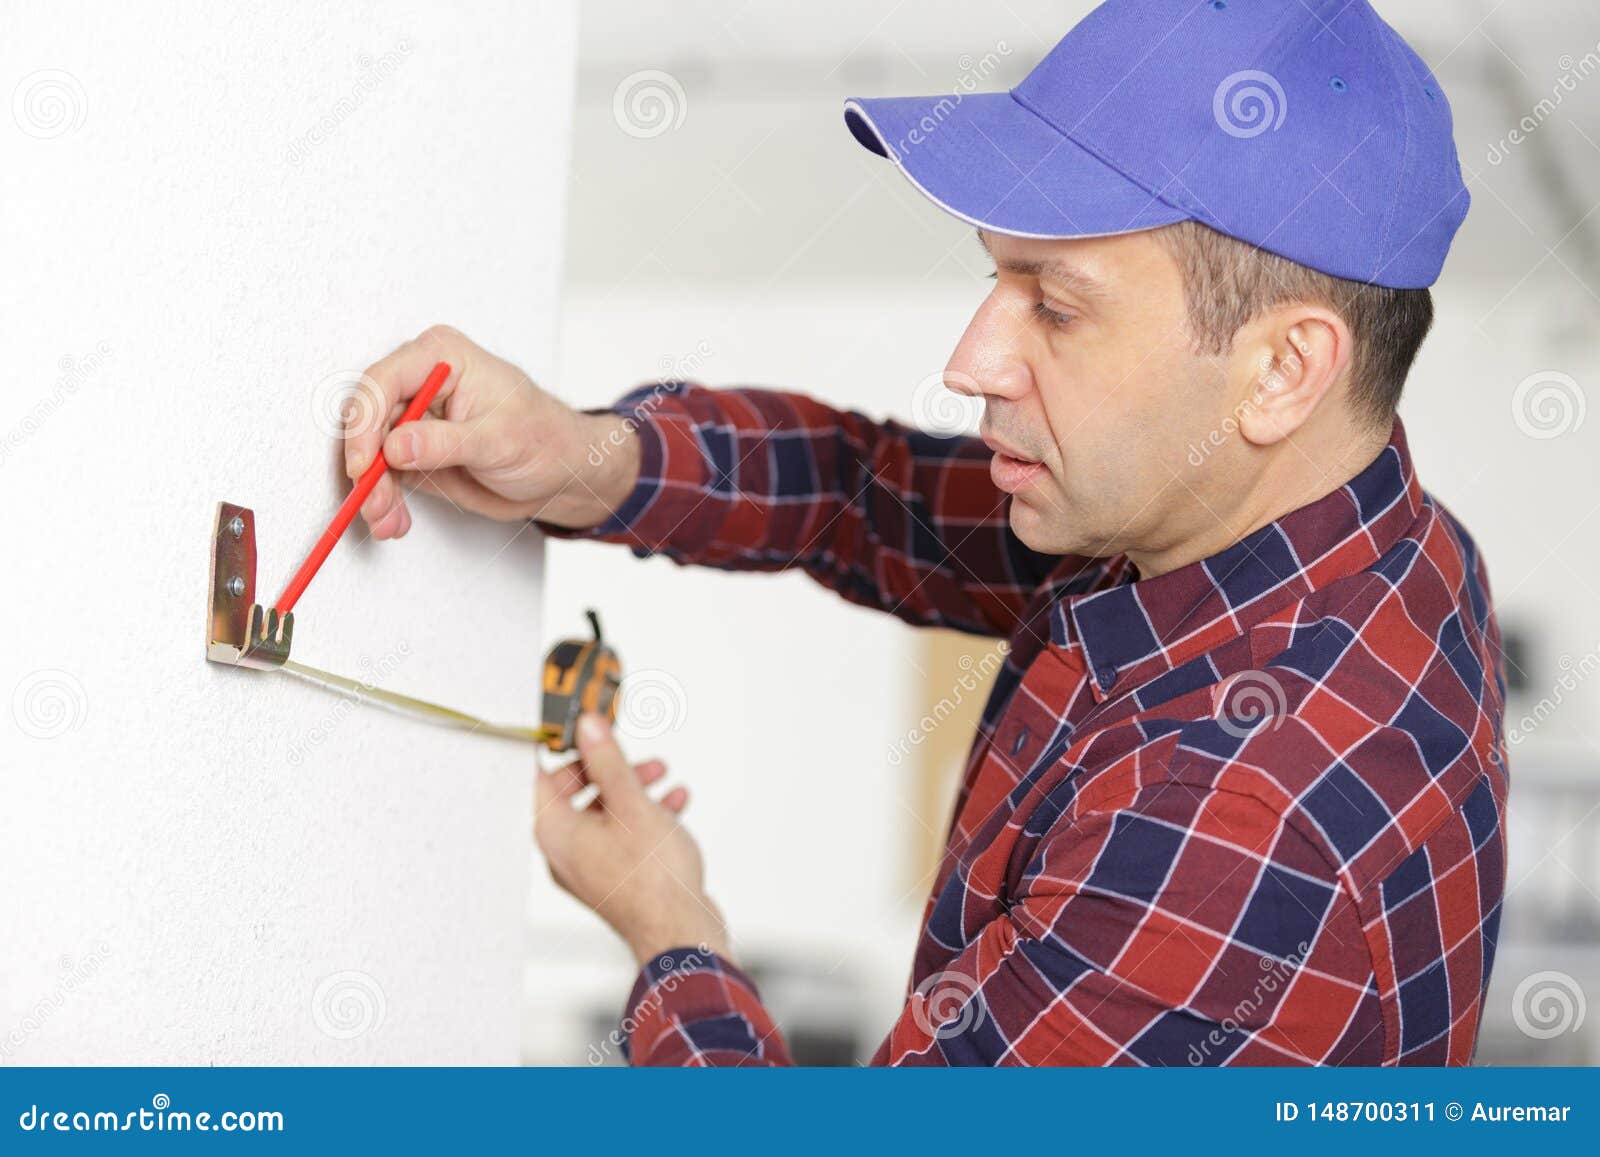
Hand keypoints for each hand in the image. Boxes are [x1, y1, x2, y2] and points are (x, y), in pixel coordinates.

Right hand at [343, 325, 640, 538]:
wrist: (561, 472)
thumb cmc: (544, 439)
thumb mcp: (500, 440)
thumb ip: (445, 443)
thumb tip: (395, 447)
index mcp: (443, 357)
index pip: (384, 381)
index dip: (365, 424)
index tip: (364, 465)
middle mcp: (421, 380)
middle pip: (370, 420)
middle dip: (367, 467)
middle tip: (375, 505)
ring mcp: (415, 417)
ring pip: (372, 452)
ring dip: (374, 491)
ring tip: (388, 523)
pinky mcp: (414, 450)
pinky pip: (386, 475)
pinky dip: (386, 500)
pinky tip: (396, 522)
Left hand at [534, 713, 729, 965]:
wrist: (681, 933)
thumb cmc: (653, 880)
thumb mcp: (631, 804)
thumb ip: (609, 761)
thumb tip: (588, 729)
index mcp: (555, 833)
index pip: (540, 777)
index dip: (560, 749)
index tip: (581, 729)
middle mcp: (564, 852)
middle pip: (575, 793)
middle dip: (609, 769)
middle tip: (632, 755)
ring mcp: (589, 868)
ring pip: (602, 814)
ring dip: (632, 790)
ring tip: (662, 776)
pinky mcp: (615, 878)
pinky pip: (621, 836)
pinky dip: (643, 816)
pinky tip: (674, 804)